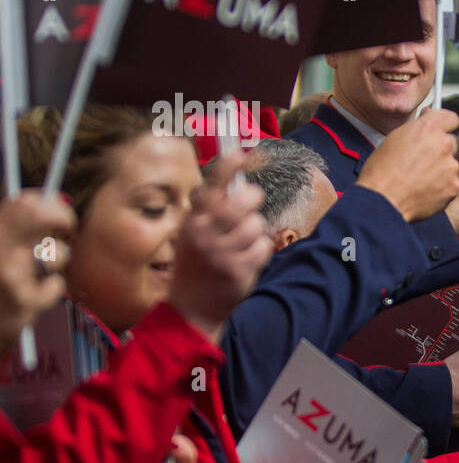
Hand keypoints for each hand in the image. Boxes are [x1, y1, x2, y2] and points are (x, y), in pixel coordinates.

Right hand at [0, 191, 74, 352]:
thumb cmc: (0, 278)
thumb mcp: (3, 243)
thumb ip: (21, 223)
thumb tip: (57, 200)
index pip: (24, 204)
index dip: (49, 204)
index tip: (61, 210)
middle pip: (41, 216)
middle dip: (62, 218)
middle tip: (68, 226)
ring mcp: (7, 273)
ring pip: (57, 252)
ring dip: (54, 260)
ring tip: (36, 272)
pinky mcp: (20, 299)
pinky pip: (56, 284)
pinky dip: (50, 289)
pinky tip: (33, 295)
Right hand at [170, 153, 273, 344]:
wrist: (192, 308)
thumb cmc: (197, 264)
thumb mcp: (193, 235)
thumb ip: (211, 211)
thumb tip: (239, 182)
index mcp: (191, 222)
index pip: (210, 188)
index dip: (228, 168)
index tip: (244, 153)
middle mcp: (203, 235)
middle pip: (242, 202)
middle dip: (253, 199)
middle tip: (250, 205)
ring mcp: (220, 254)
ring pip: (256, 224)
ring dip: (256, 232)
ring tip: (243, 244)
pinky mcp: (238, 271)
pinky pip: (264, 247)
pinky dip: (261, 251)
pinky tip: (247, 260)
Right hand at [355, 107, 458, 222]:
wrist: (383, 200)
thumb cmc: (382, 171)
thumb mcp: (395, 138)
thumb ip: (416, 129)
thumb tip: (427, 120)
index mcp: (427, 128)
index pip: (450, 118)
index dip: (444, 125)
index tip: (440, 130)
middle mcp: (443, 144)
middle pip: (451, 142)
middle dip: (440, 150)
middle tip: (422, 161)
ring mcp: (451, 166)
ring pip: (451, 164)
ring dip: (441, 169)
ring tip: (419, 179)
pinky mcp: (454, 185)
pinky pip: (451, 182)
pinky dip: (442, 187)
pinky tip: (425, 190)